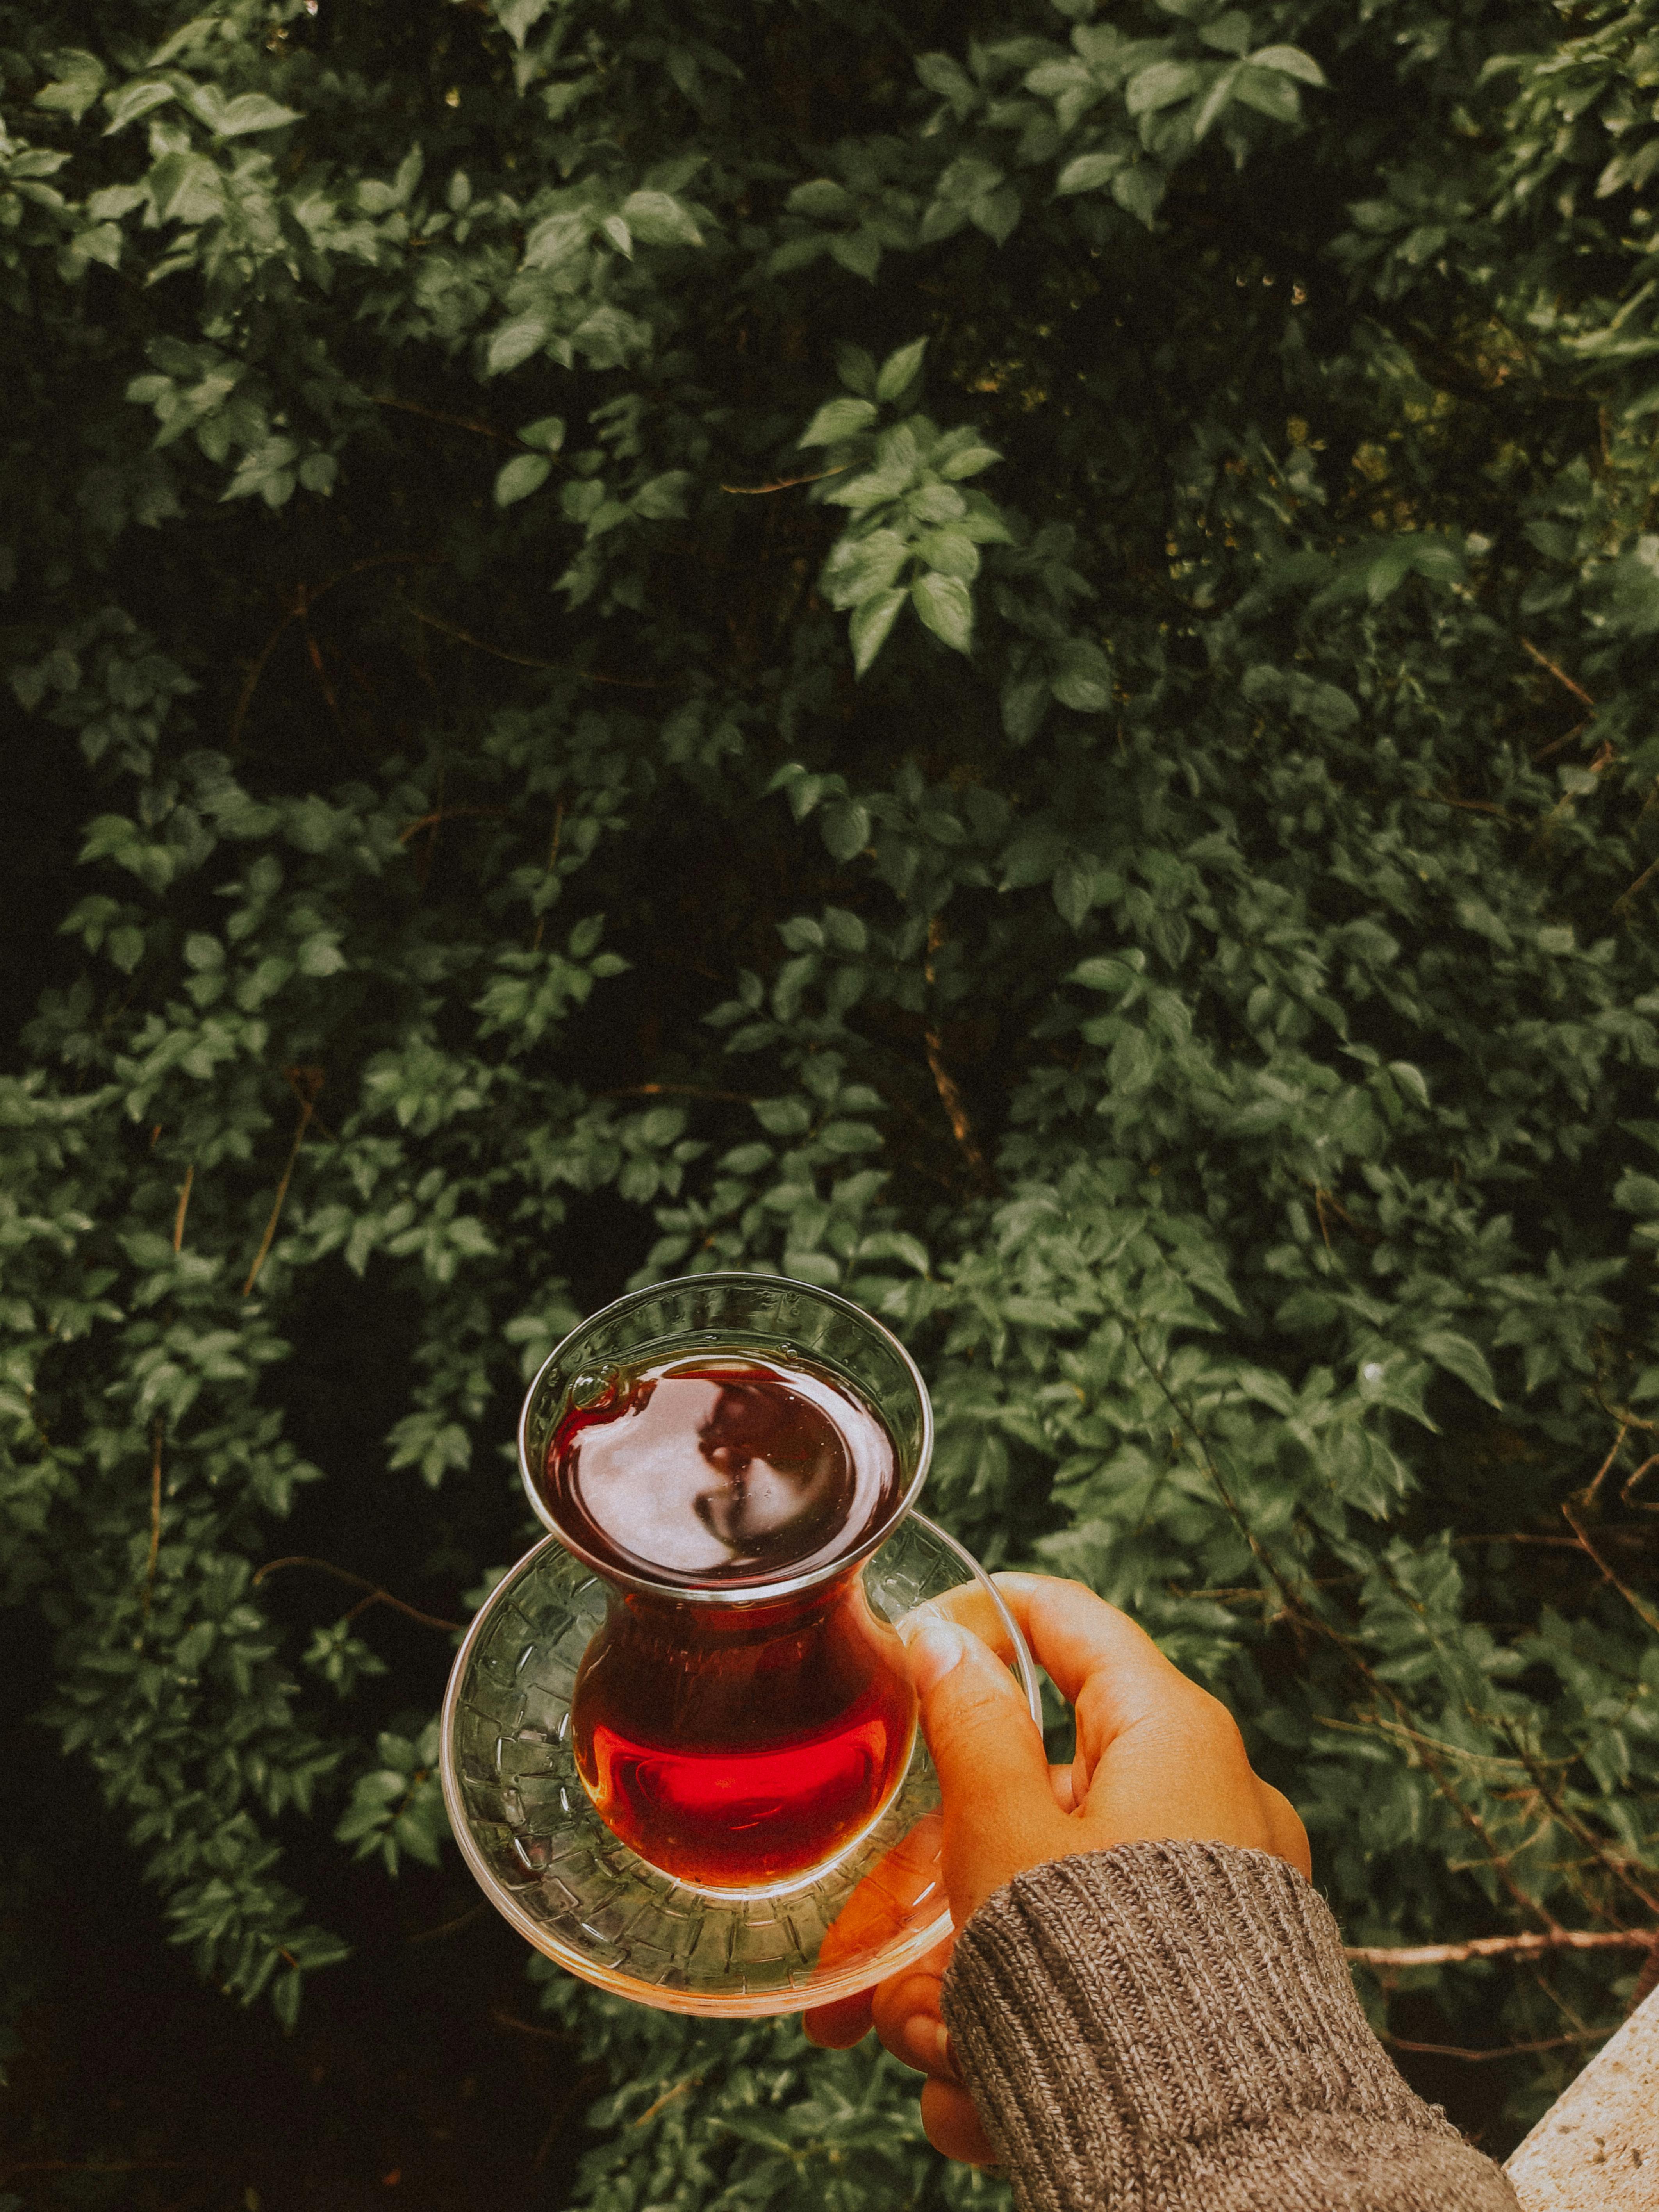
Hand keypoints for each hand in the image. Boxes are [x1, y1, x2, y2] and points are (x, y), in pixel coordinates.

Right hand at [803, 1573, 1309, 2165]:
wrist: (1217, 2164)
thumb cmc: (1115, 1985)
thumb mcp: (1009, 1835)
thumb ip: (971, 1728)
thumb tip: (947, 1640)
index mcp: (1167, 1736)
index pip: (1069, 1625)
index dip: (990, 1615)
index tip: (926, 1627)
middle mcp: (1198, 1804)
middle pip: (1026, 1811)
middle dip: (929, 1903)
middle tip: (858, 1971)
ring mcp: (1204, 1900)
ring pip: (1040, 1912)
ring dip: (963, 1988)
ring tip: (938, 2057)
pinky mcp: (1201, 1984)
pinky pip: (1088, 1978)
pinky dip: (1023, 2035)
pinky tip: (984, 2098)